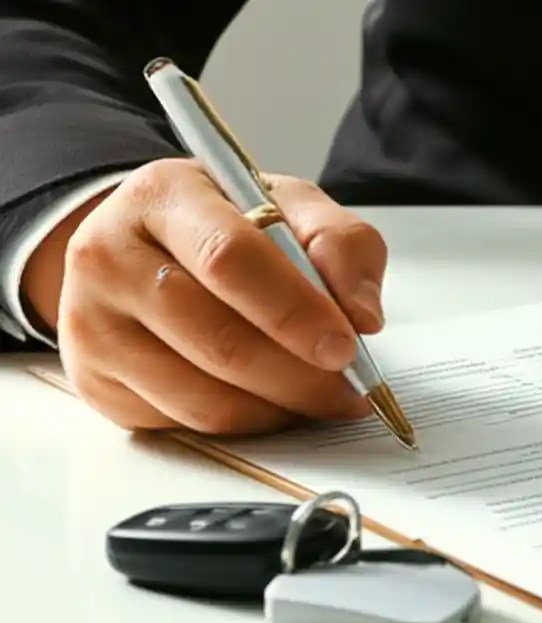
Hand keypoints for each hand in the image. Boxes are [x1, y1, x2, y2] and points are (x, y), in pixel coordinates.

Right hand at [22, 158, 387, 434]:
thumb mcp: (290, 206)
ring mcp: (93, 325)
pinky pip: (187, 423)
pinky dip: (247, 422)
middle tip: (350, 387)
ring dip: (280, 407)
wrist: (147, 245)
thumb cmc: (229, 224)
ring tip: (324, 396)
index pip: (230, 259)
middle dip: (300, 375)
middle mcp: (110, 257)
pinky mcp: (97, 381)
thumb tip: (363, 316)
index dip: (296, 311)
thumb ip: (340, 244)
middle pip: (217, 339)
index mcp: (163, 195)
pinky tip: (276, 401)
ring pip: (202, 395)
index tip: (347, 345)